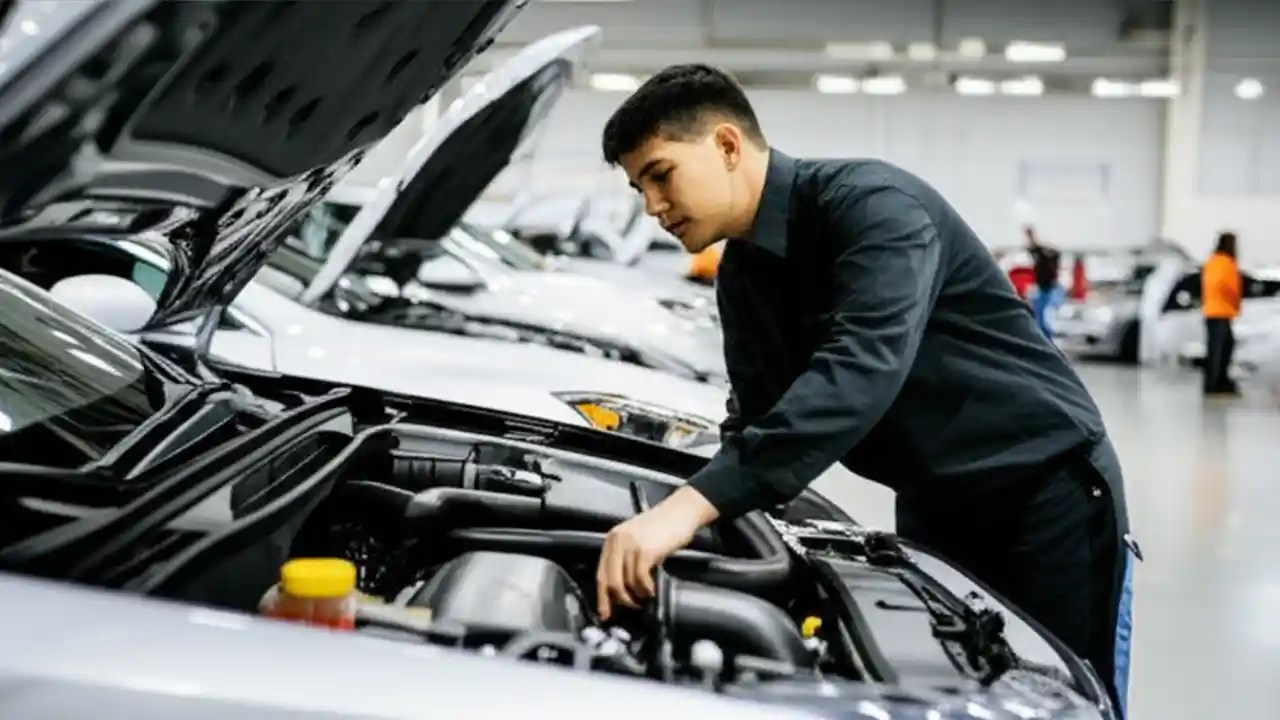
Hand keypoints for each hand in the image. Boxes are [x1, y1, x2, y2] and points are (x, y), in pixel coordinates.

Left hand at [596, 486, 718, 620]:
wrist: (681, 511)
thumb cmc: (663, 526)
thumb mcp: (637, 539)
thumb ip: (626, 558)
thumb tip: (622, 588)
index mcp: (612, 539)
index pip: (600, 574)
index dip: (602, 597)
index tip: (605, 613)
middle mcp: (617, 541)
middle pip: (610, 581)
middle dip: (620, 600)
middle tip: (632, 607)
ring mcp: (630, 545)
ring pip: (625, 583)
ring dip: (637, 595)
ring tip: (646, 595)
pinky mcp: (645, 550)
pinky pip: (640, 579)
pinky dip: (646, 589)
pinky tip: (652, 589)